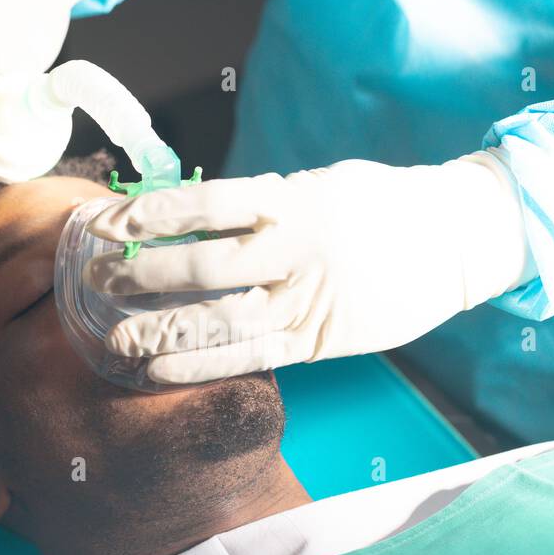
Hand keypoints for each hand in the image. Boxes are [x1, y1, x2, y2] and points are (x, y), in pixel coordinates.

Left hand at [83, 153, 534, 383]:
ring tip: (114, 335)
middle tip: (98, 279)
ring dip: (162, 330)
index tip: (109, 221)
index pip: (208, 204)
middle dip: (144, 275)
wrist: (455, 241)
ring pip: (223, 321)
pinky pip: (251, 358)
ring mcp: (310, 301)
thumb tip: (188, 214)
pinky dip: (201, 366)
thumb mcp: (321, 184)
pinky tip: (158, 370)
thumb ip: (261, 202)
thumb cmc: (380, 205)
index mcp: (296, 200)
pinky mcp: (320, 342)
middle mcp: (299, 251)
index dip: (153, 215)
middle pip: (206, 267)